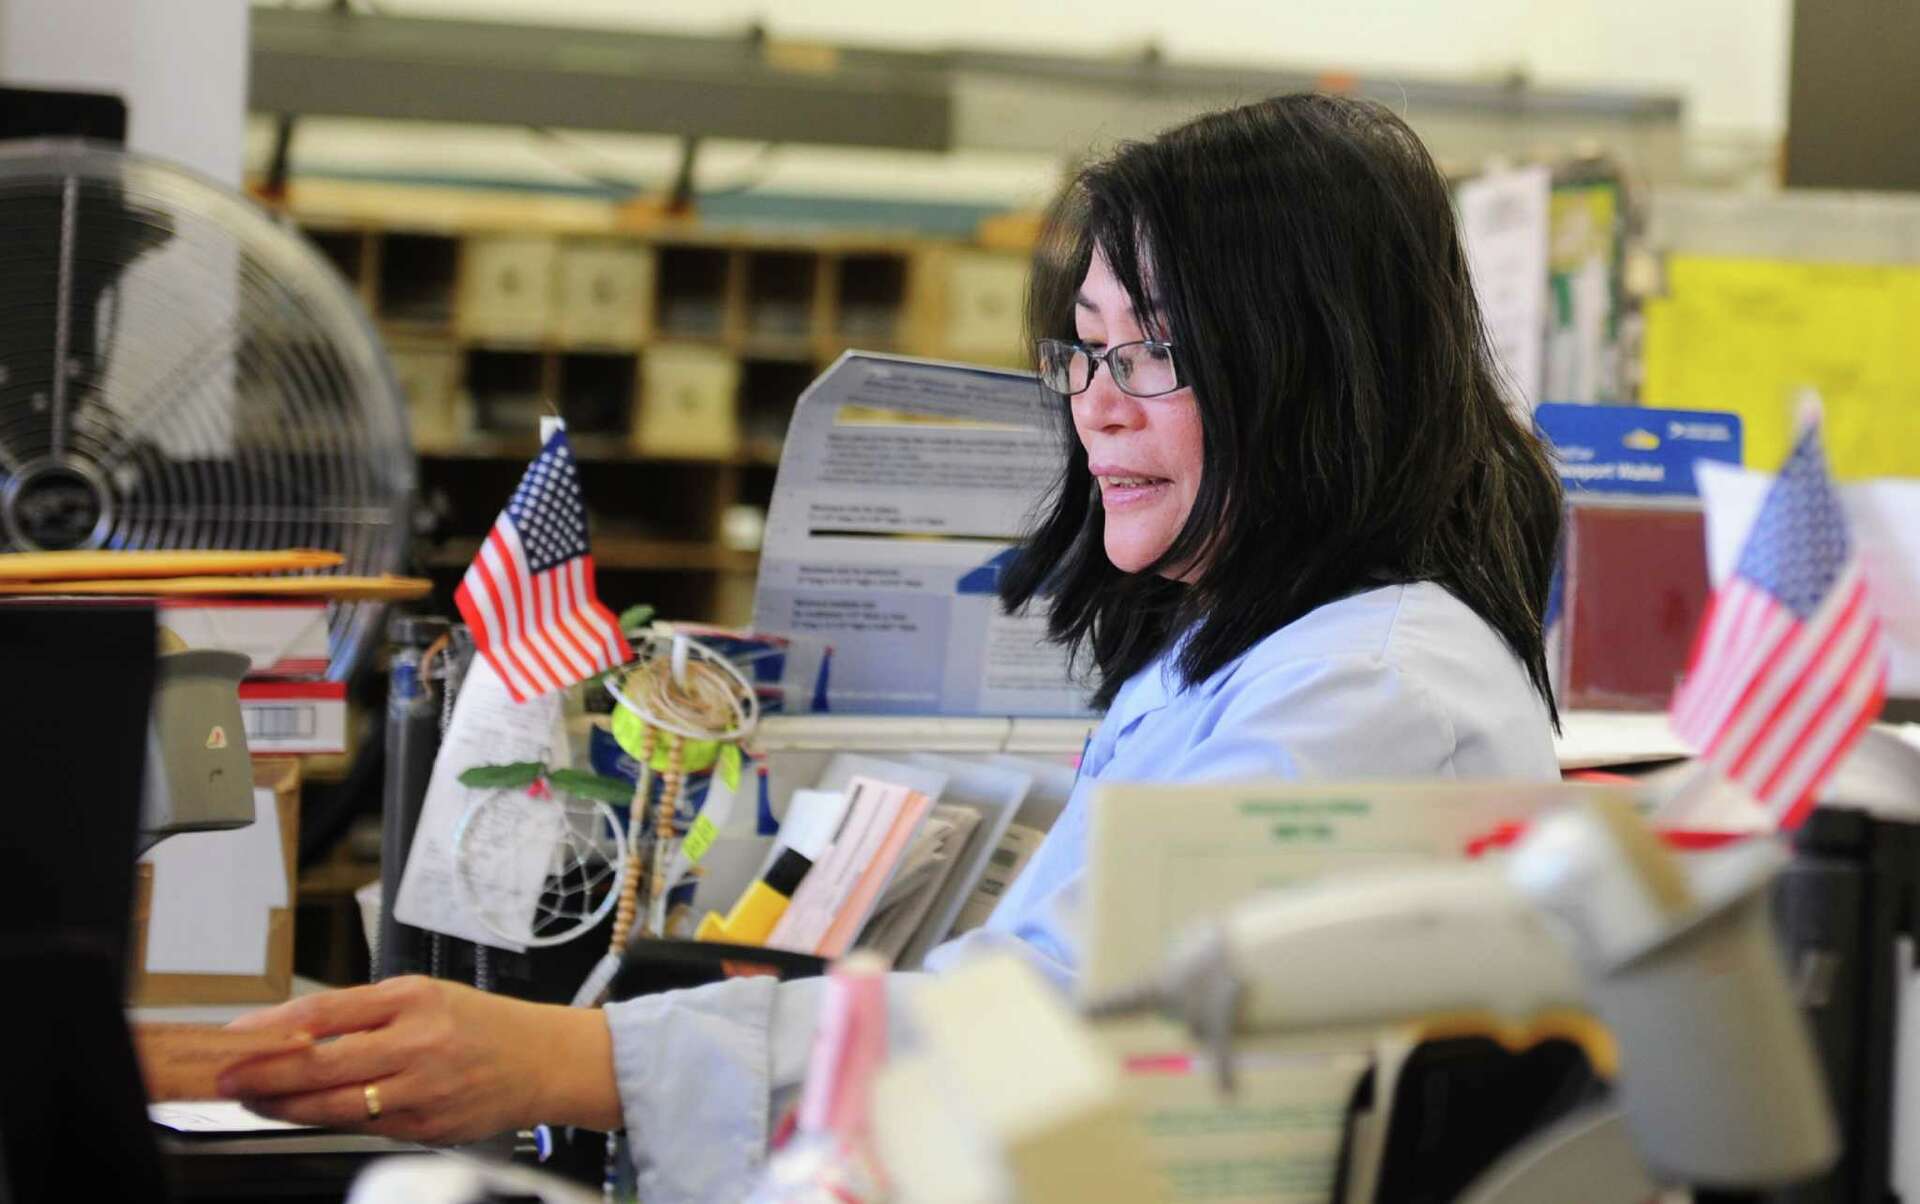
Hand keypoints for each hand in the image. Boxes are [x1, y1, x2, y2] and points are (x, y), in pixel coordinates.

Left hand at [216, 976, 620, 1143]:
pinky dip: (329, 1120)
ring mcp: (422, 1089)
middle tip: (226, 1079)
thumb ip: (362, 1013)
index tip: (236, 1038)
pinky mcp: (426, 1127)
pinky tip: (305, 1114)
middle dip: (264, 1075)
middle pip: (322, 1063)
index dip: (272, 1029)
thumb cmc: (481, 1025)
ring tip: (254, 1101)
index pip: (326, 1012)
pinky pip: (365, 1127)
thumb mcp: (425, 996)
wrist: (543, 1061)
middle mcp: (417, 1043)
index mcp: (414, 999)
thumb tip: (292, 1031)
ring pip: (336, 1104)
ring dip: (285, 1106)